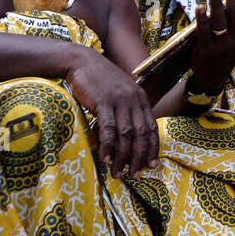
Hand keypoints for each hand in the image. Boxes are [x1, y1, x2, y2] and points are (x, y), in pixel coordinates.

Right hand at [66, 49, 158, 177]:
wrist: (81, 61)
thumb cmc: (100, 79)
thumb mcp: (121, 92)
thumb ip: (128, 109)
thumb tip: (130, 133)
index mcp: (141, 99)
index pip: (152, 128)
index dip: (153, 148)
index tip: (151, 165)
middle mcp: (134, 100)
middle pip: (142, 134)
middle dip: (139, 157)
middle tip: (135, 174)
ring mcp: (120, 101)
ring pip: (126, 135)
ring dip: (123, 156)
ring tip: (118, 172)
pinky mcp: (103, 102)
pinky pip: (108, 129)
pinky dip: (108, 146)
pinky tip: (106, 158)